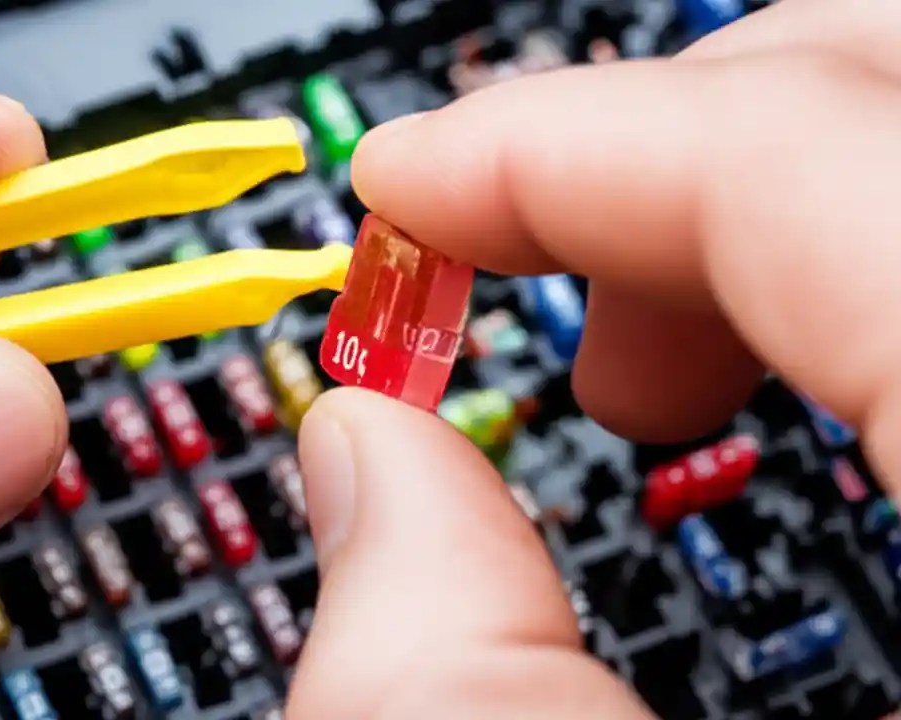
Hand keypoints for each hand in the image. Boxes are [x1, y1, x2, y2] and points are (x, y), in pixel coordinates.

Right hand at [288, 0, 900, 715]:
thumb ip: (465, 688)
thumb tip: (368, 469)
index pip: (807, 159)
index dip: (561, 145)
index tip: (402, 193)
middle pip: (899, 92)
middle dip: (663, 139)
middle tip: (512, 266)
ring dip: (759, 206)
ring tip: (637, 370)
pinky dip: (845, 282)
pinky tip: (774, 392)